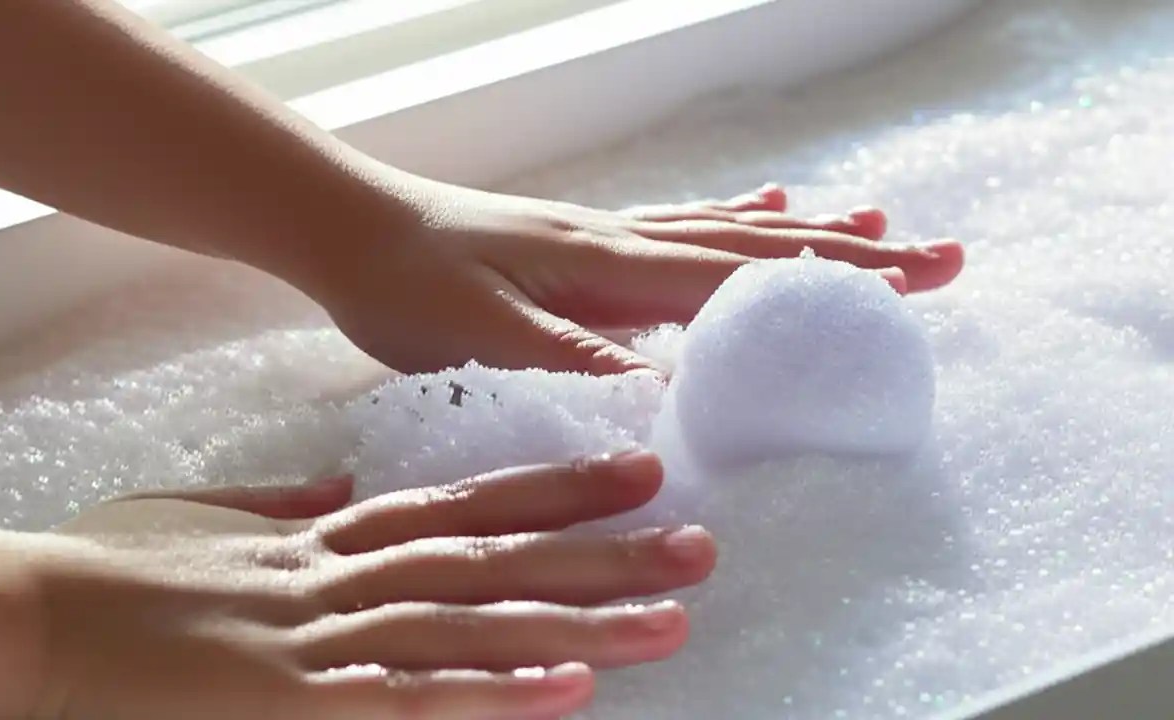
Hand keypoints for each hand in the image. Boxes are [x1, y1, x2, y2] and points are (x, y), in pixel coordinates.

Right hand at [28, 451, 713, 719]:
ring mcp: (333, 635)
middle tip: (699, 543)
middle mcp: (354, 572)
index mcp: (339, 532)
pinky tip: (566, 689)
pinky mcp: (302, 699)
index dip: (561, 485)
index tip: (639, 471)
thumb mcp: (220, 522)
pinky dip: (493, 690)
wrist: (46, 619)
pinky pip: (413, 696)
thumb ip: (292, 511)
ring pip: (480, 620)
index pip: (471, 499)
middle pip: (501, 556)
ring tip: (671, 619)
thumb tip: (340, 495)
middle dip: (605, 552)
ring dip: (582, 618)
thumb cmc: (127, 569)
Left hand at [311, 179, 963, 375]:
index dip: (829, 289)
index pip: (742, 279)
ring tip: (876, 225)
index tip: (911, 288)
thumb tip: (679, 392)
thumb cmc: (409, 288)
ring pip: (727, 231)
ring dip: (806, 235)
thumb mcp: (488, 341)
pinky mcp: (585, 242)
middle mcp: (623, 240)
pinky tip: (761, 208)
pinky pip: (679, 227)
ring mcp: (607, 236)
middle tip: (937, 257)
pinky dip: (734, 220)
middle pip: (757, 247)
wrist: (354, 230)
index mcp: (611, 265)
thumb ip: (581, 364)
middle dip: (850, 258)